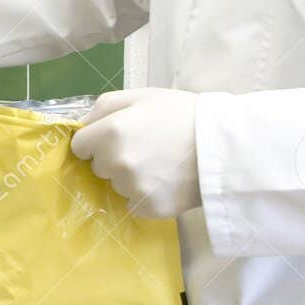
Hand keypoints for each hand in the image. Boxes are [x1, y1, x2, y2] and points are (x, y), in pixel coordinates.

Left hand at [71, 88, 200, 218]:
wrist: (225, 146)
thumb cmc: (184, 114)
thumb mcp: (143, 96)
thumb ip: (105, 106)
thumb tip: (82, 124)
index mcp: (111, 131)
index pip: (79, 146)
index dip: (95, 141)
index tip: (112, 139)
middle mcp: (116, 162)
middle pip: (98, 167)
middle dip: (113, 158)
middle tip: (145, 148)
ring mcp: (131, 187)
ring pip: (116, 185)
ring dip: (129, 178)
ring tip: (160, 165)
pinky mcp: (148, 208)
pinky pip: (133, 203)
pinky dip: (144, 196)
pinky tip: (165, 182)